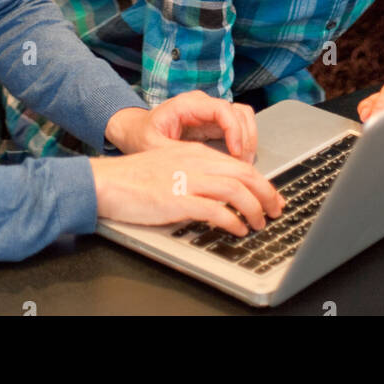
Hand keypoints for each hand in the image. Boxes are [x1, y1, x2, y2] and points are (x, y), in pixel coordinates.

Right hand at [90, 143, 284, 235]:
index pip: (240, 164)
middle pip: (244, 173)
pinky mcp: (177, 199)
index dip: (262, 181)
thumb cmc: (135, 177)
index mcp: (195, 153)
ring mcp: (187, 179)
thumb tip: (222, 191)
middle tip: (275, 210)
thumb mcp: (172, 166)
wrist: (108, 181)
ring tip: (259, 223)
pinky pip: (215, 209)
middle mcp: (195, 162)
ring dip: (254, 208)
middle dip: (266, 194)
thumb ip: (196, 173)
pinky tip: (237, 230)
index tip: (271, 196)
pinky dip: (232, 220)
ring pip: (235, 189)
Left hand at [105, 92, 257, 162]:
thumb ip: (173, 153)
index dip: (234, 131)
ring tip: (242, 166)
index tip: (236, 153)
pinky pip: (239, 129)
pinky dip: (244, 144)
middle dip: (246, 140)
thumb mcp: (151, 146)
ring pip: (244, 119)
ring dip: (249, 142)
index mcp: (188, 105)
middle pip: (239, 113)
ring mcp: (211, 115)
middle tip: (242, 166)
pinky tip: (238, 163)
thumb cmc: (141, 135)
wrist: (136, 131)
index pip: (222, 109)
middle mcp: (203, 106)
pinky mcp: (214, 126)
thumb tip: (195, 166)